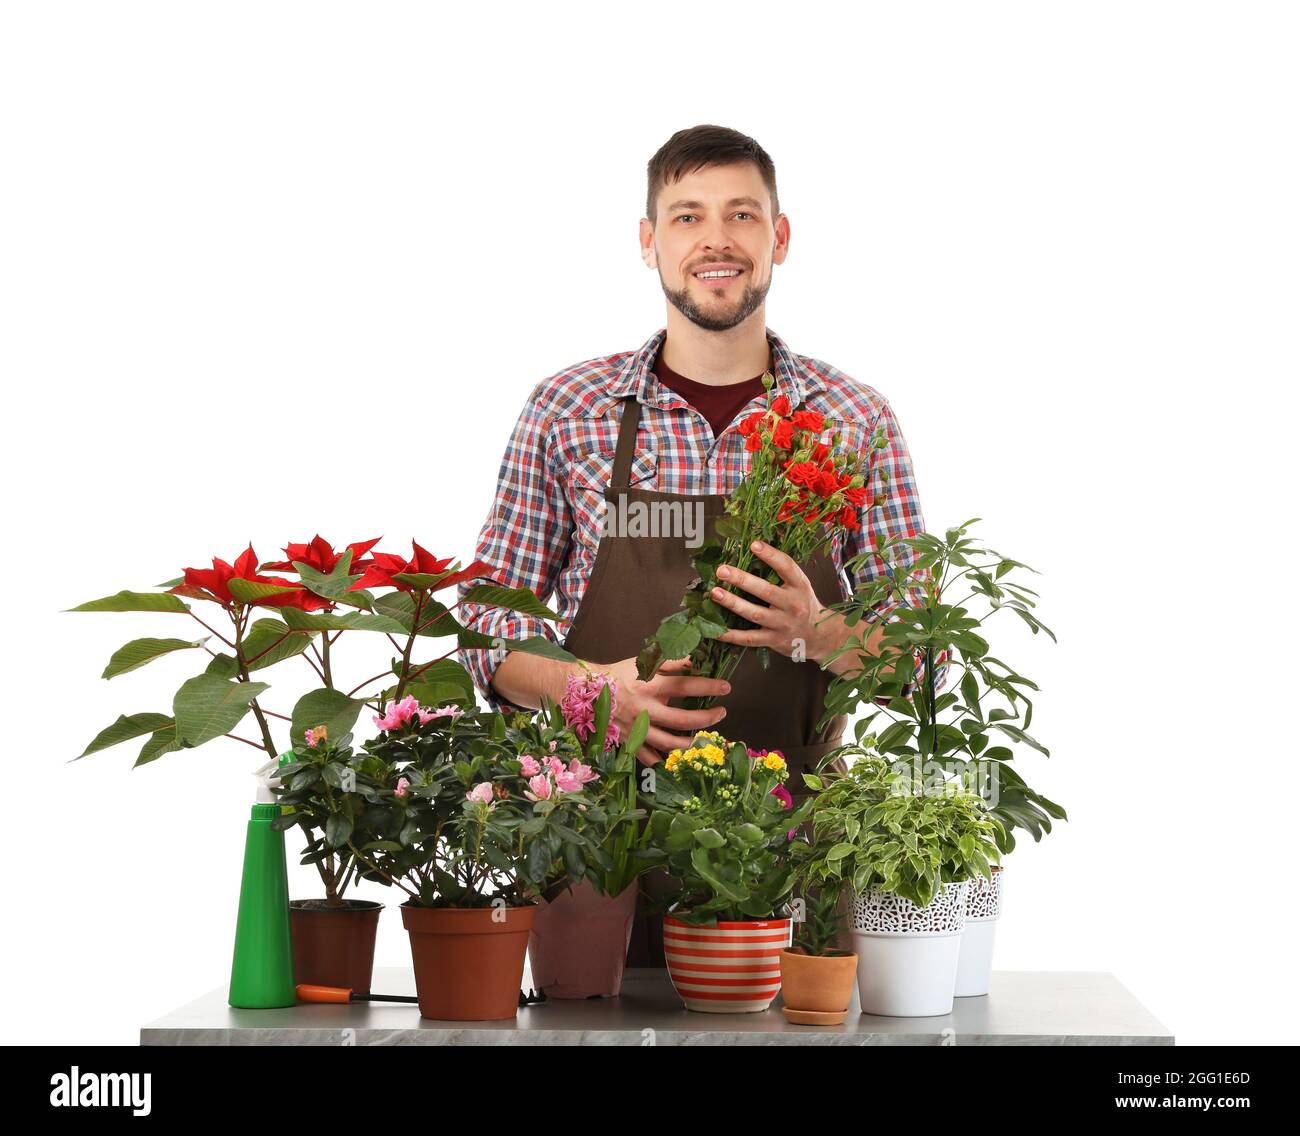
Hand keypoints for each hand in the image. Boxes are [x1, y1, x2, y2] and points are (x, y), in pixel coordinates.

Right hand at [601, 656, 730, 765]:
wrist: (588, 691)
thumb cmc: (620, 675)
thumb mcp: (644, 663)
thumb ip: (671, 662)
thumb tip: (696, 660)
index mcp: (650, 686)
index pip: (685, 686)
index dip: (708, 686)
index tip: (725, 687)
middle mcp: (645, 709)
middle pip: (682, 719)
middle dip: (706, 718)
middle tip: (721, 714)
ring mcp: (637, 729)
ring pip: (668, 743)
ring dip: (690, 744)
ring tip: (705, 741)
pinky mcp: (630, 741)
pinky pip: (648, 757)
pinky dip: (662, 762)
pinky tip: (676, 763)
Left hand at [711, 540, 839, 663]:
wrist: (819, 636)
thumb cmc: (803, 604)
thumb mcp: (800, 585)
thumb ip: (781, 572)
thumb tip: (752, 551)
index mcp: (800, 586)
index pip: (787, 567)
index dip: (771, 555)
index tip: (753, 545)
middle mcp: (793, 605)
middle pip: (765, 591)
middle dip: (742, 580)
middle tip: (722, 570)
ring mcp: (783, 624)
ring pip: (755, 613)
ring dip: (733, 603)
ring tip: (715, 593)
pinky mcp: (773, 640)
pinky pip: (749, 638)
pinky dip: (731, 635)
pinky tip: (715, 629)